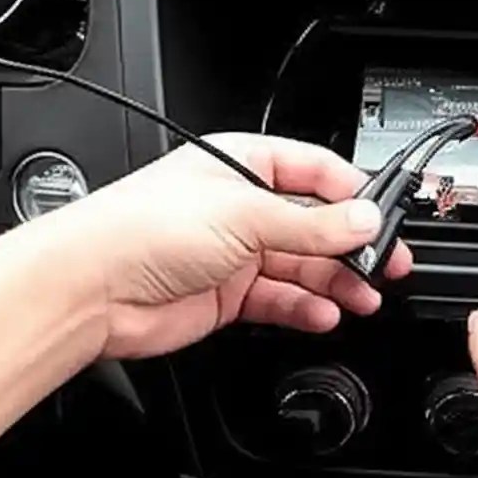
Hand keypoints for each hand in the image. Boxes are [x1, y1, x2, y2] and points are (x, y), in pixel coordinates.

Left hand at [39, 133, 410, 359]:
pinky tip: (325, 313)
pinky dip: (305, 308)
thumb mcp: (244, 215)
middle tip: (387, 266)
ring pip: (301, 265)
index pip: (316, 171)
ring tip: (364, 297)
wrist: (89, 288)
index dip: (354, 194)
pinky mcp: (225, 295)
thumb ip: (311, 223)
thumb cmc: (142, 229)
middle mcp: (240, 206)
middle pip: (314, 223)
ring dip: (335, 281)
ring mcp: (233, 252)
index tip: (385, 219)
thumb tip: (364, 221)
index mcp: (243, 164)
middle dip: (352, 246)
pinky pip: (279, 300)